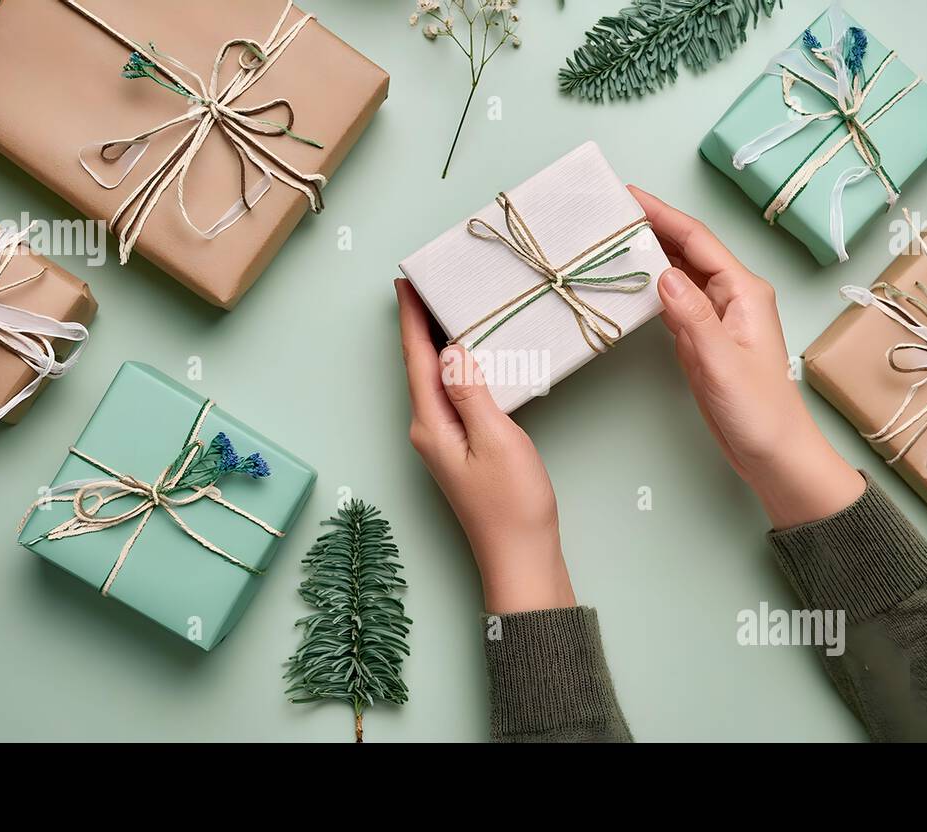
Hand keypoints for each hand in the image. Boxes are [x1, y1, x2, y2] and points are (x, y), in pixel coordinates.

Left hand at [395, 279, 574, 613]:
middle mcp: (429, 431)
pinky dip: (456, 369)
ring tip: (444, 308)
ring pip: (436, 380)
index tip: (405, 282)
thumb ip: (470, 392)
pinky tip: (468, 358)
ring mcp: (444, 442)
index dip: (412, 319)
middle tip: (425, 283)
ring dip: (438, 344)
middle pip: (420, 366)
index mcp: (431, 425)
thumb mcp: (496, 439)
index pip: (417, 360)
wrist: (521, 557)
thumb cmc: (512, 504)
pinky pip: (452, 396)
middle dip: (420, 324)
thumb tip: (450, 350)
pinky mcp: (462, 449)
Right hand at [629, 186, 865, 528]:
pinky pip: (671, 302)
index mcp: (743, 292)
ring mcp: (716, 317)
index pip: (697, 241)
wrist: (773, 453)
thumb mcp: (722, 361)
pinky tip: (627, 283)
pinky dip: (648, 288)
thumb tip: (663, 274)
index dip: (662, 215)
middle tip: (608, 213)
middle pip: (685, 250)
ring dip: (646, 255)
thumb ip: (692, 316)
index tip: (628, 196)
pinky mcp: (702, 339)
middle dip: (649, 227)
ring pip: (676, 274)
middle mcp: (730, 297)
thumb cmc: (760, 411)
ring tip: (610, 240)